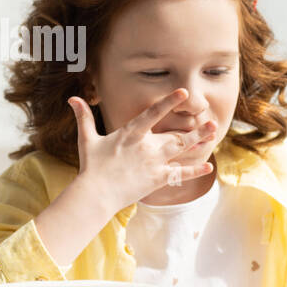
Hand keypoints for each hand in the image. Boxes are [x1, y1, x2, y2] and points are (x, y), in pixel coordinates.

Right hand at [69, 89, 216, 209]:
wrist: (96, 194)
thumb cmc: (92, 167)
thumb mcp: (88, 140)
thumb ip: (84, 118)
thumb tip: (72, 98)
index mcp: (131, 134)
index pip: (153, 114)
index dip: (169, 102)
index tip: (184, 92)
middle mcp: (146, 146)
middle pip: (175, 135)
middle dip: (195, 129)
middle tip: (211, 122)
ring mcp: (154, 163)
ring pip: (181, 149)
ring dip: (199, 142)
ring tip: (213, 134)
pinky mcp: (157, 179)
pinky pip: (179, 173)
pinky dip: (194, 171)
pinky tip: (208, 167)